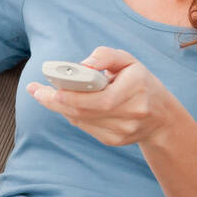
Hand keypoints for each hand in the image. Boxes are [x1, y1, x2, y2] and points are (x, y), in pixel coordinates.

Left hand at [25, 47, 178, 146]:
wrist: (161, 119)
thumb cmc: (141, 84)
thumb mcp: (129, 62)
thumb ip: (106, 56)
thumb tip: (83, 65)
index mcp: (136, 89)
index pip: (98, 98)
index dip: (71, 95)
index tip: (49, 86)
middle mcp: (131, 113)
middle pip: (84, 111)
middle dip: (55, 100)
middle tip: (35, 90)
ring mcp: (122, 131)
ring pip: (81, 120)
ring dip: (60, 107)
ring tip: (44, 94)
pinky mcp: (114, 141)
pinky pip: (85, 127)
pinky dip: (73, 115)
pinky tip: (66, 105)